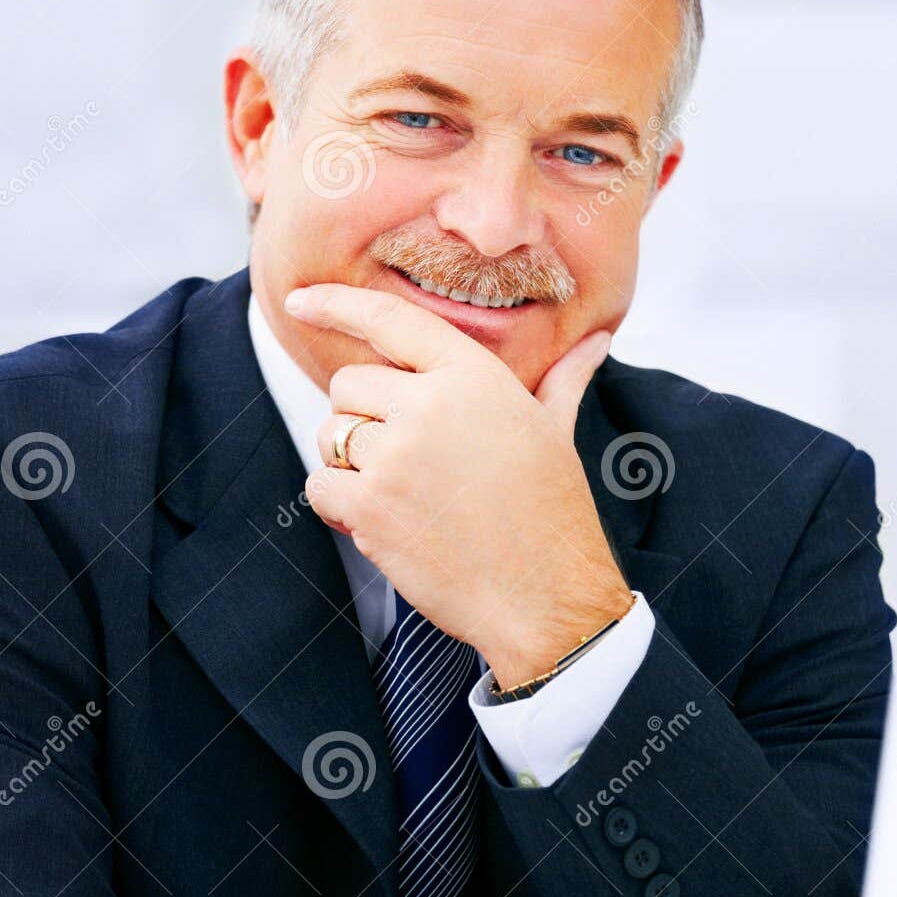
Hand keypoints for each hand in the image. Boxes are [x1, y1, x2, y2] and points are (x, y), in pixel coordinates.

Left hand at [286, 284, 631, 686]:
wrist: (547, 595)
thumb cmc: (553, 514)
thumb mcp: (556, 432)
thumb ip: (562, 379)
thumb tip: (596, 342)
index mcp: (472, 375)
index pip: (389, 319)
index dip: (336, 303)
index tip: (299, 301)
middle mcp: (430, 404)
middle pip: (348, 386)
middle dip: (362, 422)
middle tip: (406, 463)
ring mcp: (396, 455)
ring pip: (331, 436)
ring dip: (350, 466)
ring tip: (405, 496)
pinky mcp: (371, 506)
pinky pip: (320, 486)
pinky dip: (339, 506)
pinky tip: (383, 523)